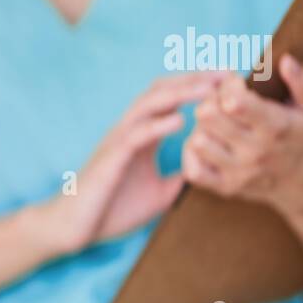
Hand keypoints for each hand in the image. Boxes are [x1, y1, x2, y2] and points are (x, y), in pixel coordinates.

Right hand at [38, 70, 227, 254]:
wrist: (72, 229)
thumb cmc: (111, 212)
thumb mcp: (159, 195)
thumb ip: (180, 179)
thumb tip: (205, 173)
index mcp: (141, 137)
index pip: (171, 100)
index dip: (198, 86)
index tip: (230, 82)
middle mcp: (129, 131)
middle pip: (162, 91)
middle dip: (195, 79)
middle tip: (227, 73)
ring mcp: (117, 142)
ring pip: (148, 105)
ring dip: (180, 93)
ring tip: (209, 88)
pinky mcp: (109, 159)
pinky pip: (135, 135)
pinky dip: (157, 125)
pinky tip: (180, 121)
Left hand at [182, 54, 302, 218]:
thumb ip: (302, 81)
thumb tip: (285, 59)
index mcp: (276, 127)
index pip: (235, 102)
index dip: (228, 86)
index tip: (235, 83)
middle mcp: (255, 152)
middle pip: (208, 116)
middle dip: (211, 101)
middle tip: (220, 100)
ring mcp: (239, 173)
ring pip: (198, 141)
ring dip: (201, 127)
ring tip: (216, 123)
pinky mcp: (226, 187)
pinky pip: (193, 170)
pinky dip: (193, 155)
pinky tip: (208, 144)